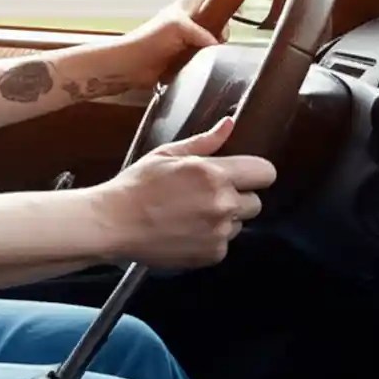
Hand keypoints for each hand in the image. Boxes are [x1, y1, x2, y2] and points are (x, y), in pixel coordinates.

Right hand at [94, 117, 275, 267]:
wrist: (114, 223)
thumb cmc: (136, 186)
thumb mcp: (166, 155)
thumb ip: (204, 141)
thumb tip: (229, 124)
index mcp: (214, 174)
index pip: (265, 172)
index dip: (254, 173)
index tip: (240, 176)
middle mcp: (223, 204)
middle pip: (256, 202)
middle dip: (237, 198)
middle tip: (205, 197)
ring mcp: (219, 232)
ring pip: (238, 224)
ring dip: (222, 220)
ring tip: (189, 215)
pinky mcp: (212, 254)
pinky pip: (223, 244)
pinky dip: (209, 239)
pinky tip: (184, 231)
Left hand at [115, 0, 225, 88]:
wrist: (131, 66)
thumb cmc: (149, 40)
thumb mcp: (178, 27)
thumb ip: (203, 33)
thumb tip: (218, 45)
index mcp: (188, 5)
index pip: (215, 2)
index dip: (223, 14)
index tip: (224, 30)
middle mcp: (190, 20)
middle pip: (217, 27)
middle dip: (217, 38)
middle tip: (211, 47)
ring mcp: (188, 40)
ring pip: (212, 45)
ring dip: (209, 54)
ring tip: (202, 59)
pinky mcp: (185, 58)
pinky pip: (203, 60)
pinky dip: (202, 64)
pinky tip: (197, 67)